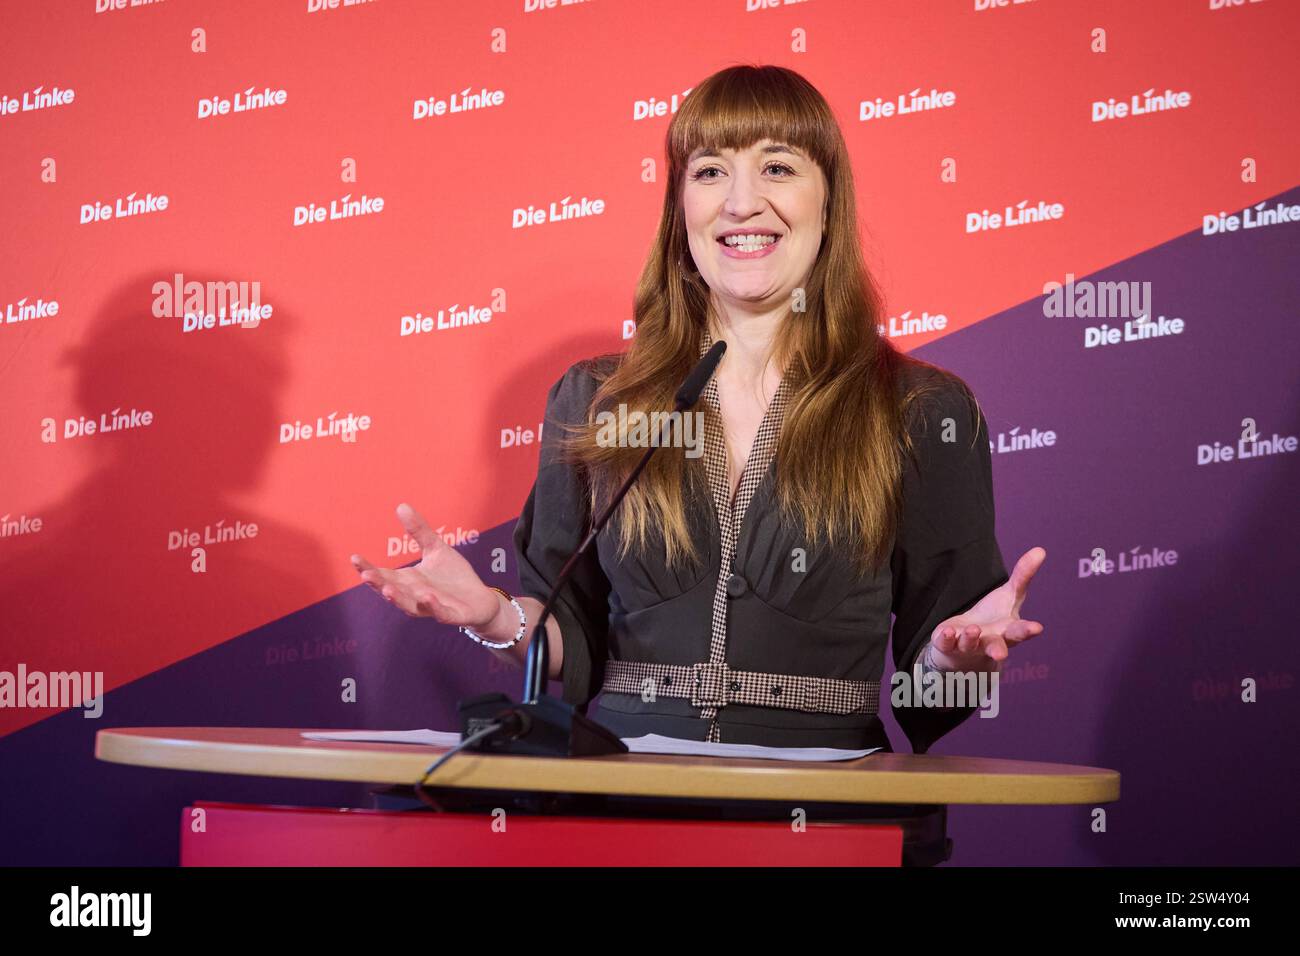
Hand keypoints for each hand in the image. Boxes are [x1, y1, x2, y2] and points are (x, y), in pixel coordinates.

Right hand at [350, 503, 499, 628]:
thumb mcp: (436, 549)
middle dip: (378, 584)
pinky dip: (432, 607)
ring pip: (410, 606)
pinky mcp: (451, 615)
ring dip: (398, 599)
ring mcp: (432, 608)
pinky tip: (427, 596)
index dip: (368, 568)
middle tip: (365, 575)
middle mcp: (415, 596)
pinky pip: (440, 613)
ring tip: (387, 590)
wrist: (481, 600)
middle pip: (392, 591)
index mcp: (408, 581)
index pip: (384, 574)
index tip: (354, 557)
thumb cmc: (454, 576)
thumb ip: (419, 531)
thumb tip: (401, 506)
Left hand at [927, 547, 1045, 670]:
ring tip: (973, 630)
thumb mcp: (1010, 595)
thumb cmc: (994, 617)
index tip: (1037, 628)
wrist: (966, 643)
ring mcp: (969, 646)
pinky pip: (946, 643)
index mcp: (1008, 631)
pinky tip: (947, 631)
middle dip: (999, 649)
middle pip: (996, 646)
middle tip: (1001, 654)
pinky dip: (946, 638)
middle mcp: (990, 642)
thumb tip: (1041, 550)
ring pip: (970, 644)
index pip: (1019, 631)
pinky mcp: (949, 645)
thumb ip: (1023, 576)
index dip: (1028, 631)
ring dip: (970, 638)